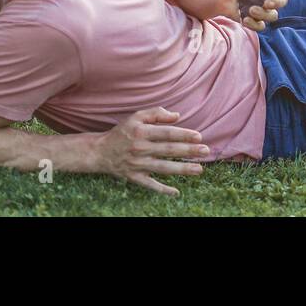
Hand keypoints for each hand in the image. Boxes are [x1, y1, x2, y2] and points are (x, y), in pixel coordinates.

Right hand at [94, 107, 209, 195]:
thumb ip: (157, 114)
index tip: (199, 137)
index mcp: (141, 132)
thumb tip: (177, 116)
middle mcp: (140, 148)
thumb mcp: (136, 117)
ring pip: (163, 168)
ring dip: (182, 169)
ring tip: (199, 169)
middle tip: (206, 151)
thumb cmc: (122, 132)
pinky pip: (149, 185)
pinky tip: (176, 192)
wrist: (100, 151)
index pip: (167, 133)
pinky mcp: (133, 177)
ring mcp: (137, 164)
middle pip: (168, 150)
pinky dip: (162, 190)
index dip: (184, 135)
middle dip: (189, 151)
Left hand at [218, 0, 295, 29]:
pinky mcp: (251, 19)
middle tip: (267, 2)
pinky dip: (254, 24)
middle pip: (282, 1)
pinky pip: (260, 26)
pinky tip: (245, 18)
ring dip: (264, 14)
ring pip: (272, 15)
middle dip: (277, 2)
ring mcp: (260, 8)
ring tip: (251, 9)